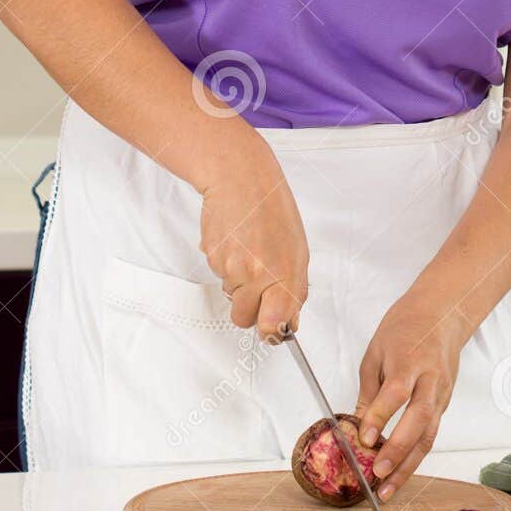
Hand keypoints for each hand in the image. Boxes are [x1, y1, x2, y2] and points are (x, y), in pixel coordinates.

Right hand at [199, 135, 308, 341]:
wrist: (240, 178)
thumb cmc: (273, 209)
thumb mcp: (297, 250)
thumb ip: (295, 288)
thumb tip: (288, 320)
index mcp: (285, 271)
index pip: (273, 323)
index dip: (270, 332)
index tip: (272, 330)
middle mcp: (257, 272)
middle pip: (244, 320)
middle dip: (250, 309)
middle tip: (258, 285)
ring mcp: (232, 266)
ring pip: (231, 296)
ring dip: (239, 283)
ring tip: (249, 252)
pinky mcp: (212, 257)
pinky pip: (219, 276)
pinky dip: (227, 264)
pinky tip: (237, 242)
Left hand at [355, 293, 466, 499]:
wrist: (442, 314)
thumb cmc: (405, 328)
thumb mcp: (376, 352)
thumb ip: (369, 391)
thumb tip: (357, 427)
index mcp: (410, 361)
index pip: (397, 393)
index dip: (381, 417)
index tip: (364, 439)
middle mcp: (431, 380)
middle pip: (419, 419)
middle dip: (399, 450)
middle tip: (378, 473)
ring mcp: (442, 393)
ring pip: (430, 435)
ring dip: (409, 466)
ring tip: (388, 489)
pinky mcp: (446, 403)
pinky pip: (432, 433)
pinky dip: (416, 456)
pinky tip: (399, 472)